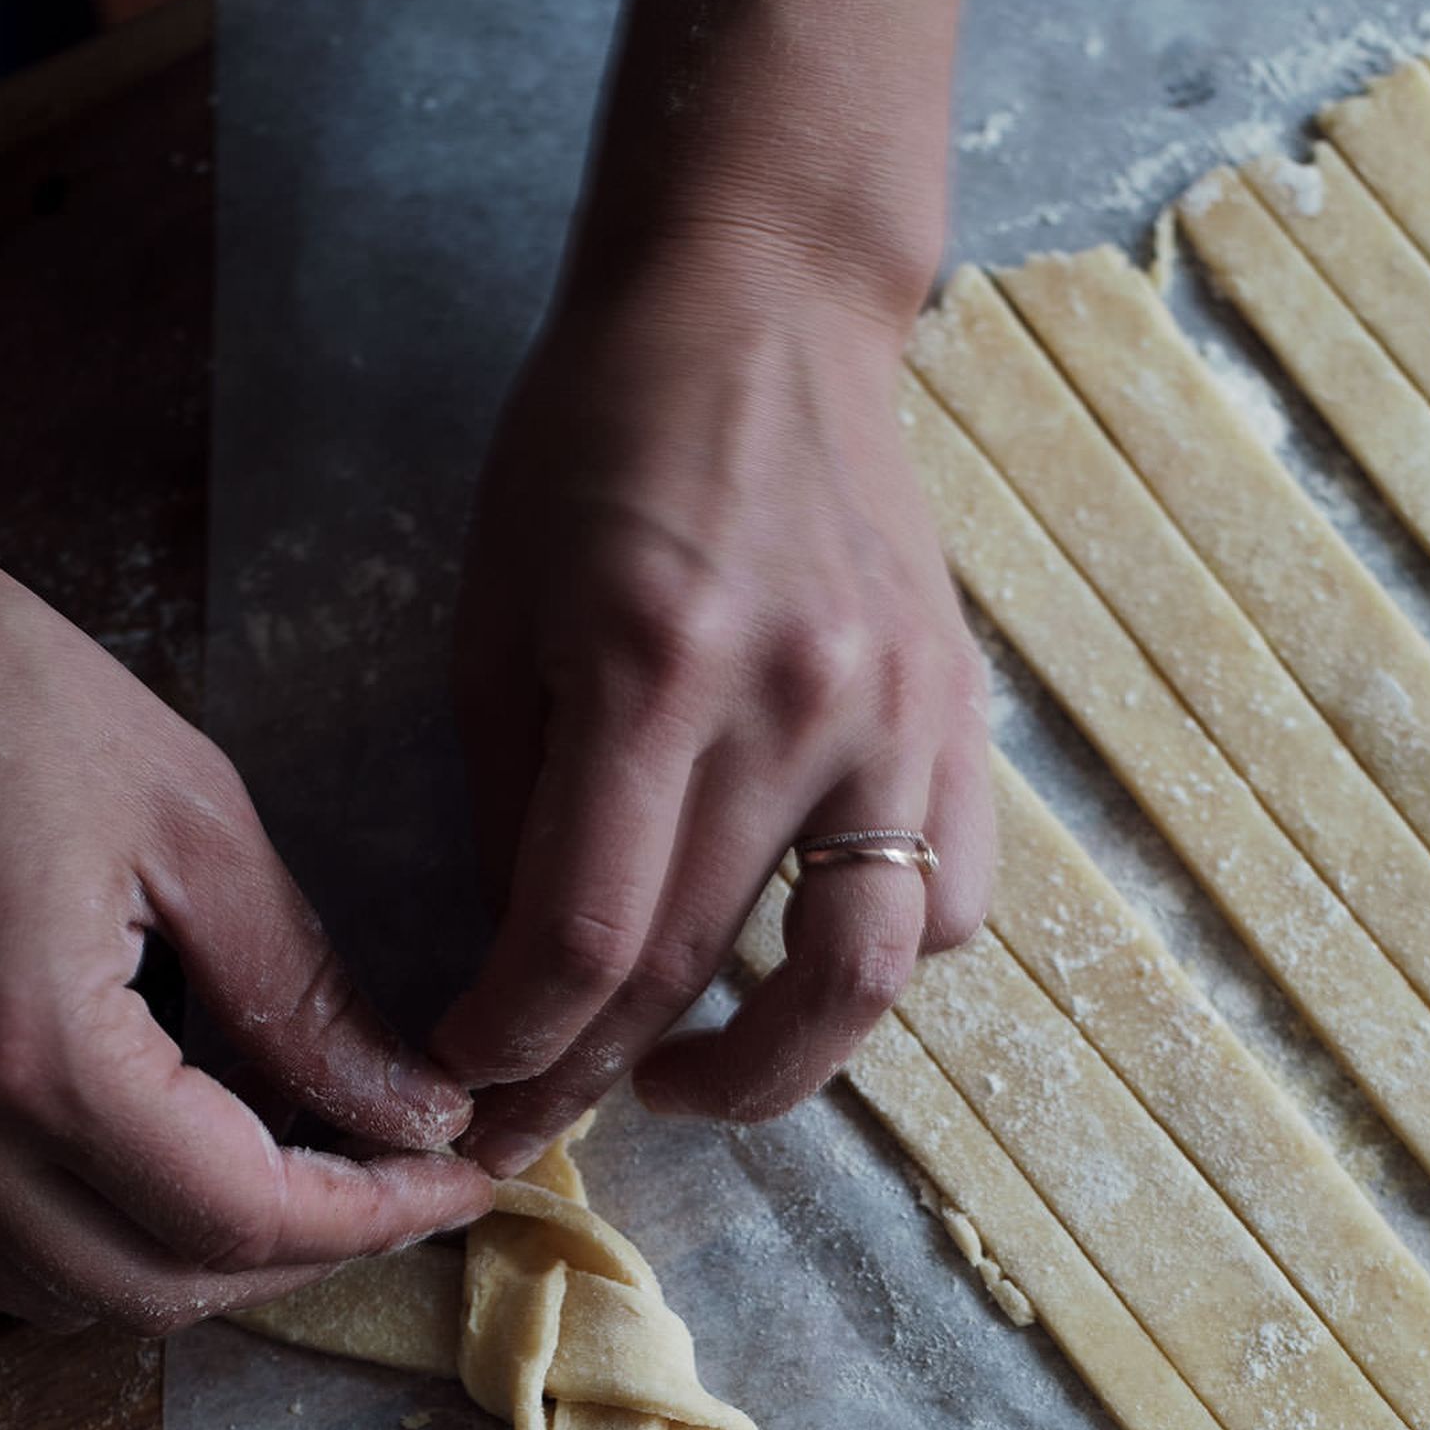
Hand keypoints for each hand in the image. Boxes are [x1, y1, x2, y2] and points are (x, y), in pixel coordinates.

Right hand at [0, 504, 491, 1331]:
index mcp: (35, 1055)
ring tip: (293, 1178)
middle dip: (302, 1257)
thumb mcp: (187, 820)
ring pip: (72, 1295)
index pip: (243, 1217)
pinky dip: (98, 1232)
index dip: (373, 1216)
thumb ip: (304, 995)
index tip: (456, 1183)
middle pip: (161, 1290)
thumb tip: (413, 1108)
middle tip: (393, 1185)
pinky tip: (167, 1152)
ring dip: (196, 1262)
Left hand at [438, 243, 993, 1175]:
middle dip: (595, 1078)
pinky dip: (875, 962)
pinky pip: (945, 899)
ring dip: (766, 1071)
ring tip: (689, 1080)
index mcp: (654, 668)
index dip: (517, 1043)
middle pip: (699, 972)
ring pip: (859, 976)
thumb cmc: (597, 444)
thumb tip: (526, 972)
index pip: (588, 936)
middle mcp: (796, 704)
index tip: (470, 1081)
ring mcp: (898, 714)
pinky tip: (802, 954)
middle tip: (537, 1125)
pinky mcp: (959, 711)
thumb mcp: (500, 614)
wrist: (762, 304)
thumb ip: (515, 806)